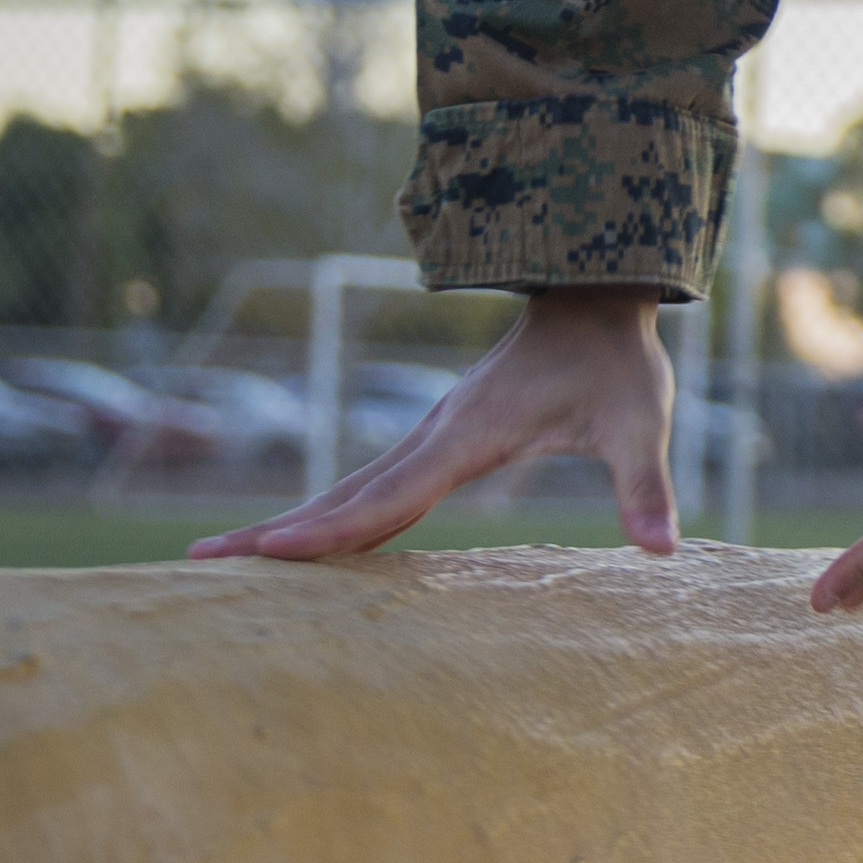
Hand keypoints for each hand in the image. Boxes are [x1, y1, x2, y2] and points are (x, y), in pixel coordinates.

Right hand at [190, 283, 678, 561]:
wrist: (594, 299)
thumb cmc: (616, 361)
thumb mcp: (641, 422)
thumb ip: (645, 487)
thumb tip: (663, 550)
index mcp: (466, 437)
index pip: (389, 496)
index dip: (331, 532)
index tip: (267, 555)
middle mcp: (434, 436)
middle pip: (343, 495)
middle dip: (274, 533)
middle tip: (198, 563)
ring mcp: (431, 436)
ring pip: (350, 488)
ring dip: (291, 522)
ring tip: (223, 556)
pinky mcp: (440, 438)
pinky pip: (375, 484)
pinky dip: (333, 513)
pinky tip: (309, 540)